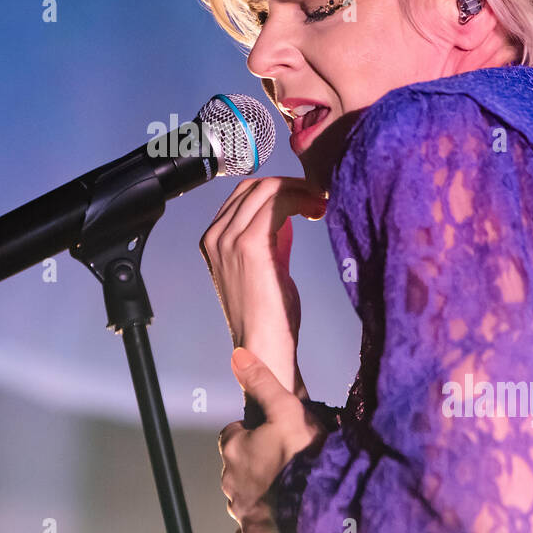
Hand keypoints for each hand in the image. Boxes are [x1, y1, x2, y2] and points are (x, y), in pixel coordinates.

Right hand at [199, 176, 327, 394]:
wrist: (263, 347)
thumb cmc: (268, 315)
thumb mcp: (264, 267)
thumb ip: (270, 239)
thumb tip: (289, 213)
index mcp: (213, 240)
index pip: (244, 194)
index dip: (278, 188)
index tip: (305, 196)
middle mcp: (215, 236)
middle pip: (254, 187)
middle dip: (290, 185)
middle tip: (317, 196)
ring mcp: (229, 239)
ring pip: (267, 190)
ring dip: (299, 190)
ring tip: (320, 204)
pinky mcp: (249, 246)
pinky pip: (277, 204)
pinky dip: (300, 200)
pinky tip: (315, 211)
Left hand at [219, 347, 328, 532]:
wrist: (321, 509)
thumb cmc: (304, 458)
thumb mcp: (287, 408)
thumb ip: (262, 381)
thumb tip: (238, 355)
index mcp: (234, 448)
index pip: (233, 434)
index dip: (253, 433)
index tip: (273, 437)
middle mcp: (230, 480)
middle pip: (238, 466)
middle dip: (255, 463)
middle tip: (286, 463)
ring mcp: (240, 509)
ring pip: (244, 495)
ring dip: (260, 492)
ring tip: (289, 488)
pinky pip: (250, 527)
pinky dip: (263, 521)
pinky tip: (283, 515)